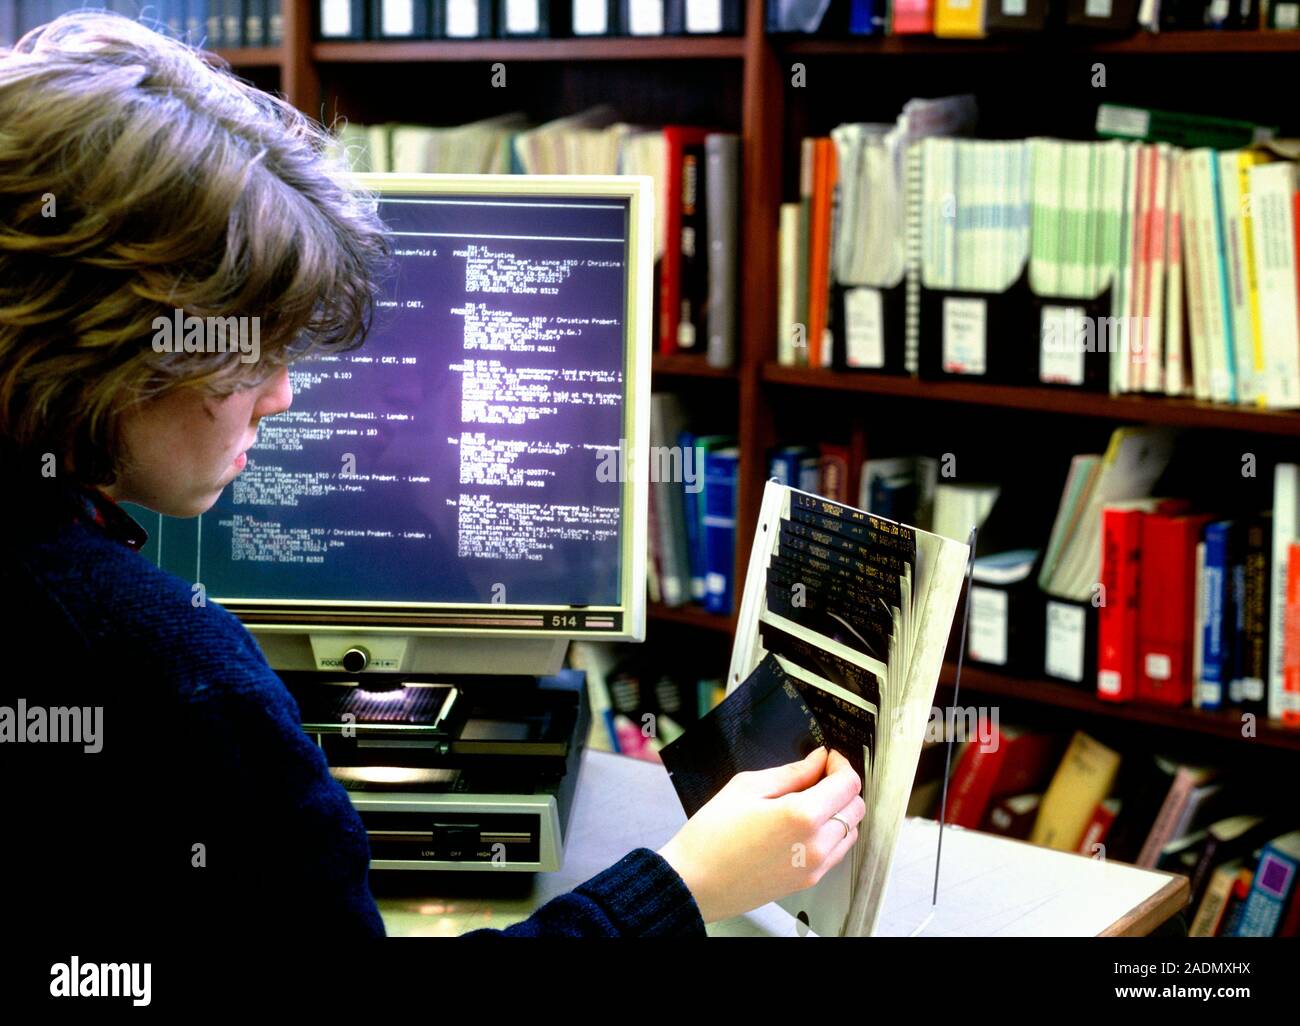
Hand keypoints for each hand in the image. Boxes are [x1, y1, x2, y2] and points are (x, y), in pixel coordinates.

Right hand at [657, 746, 864, 923]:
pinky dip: (832, 834)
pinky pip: (836, 852)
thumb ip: (791, 772)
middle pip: (856, 807)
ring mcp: (814, 867)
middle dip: (843, 787)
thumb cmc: (712, 835)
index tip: (828, 758)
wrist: (694, 882)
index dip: (841, 765)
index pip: (848, 784)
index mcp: (801, 816)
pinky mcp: (808, 881)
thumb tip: (817, 760)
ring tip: (810, 801)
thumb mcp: (747, 787)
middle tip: (818, 776)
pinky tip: (805, 825)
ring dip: (840, 811)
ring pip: (851, 831)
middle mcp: (816, 845)